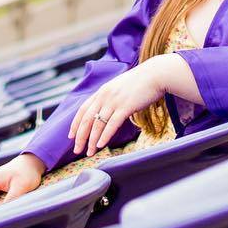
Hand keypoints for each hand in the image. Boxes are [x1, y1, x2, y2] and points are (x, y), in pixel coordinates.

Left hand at [69, 55, 189, 156]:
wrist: (155, 74)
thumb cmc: (140, 82)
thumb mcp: (120, 87)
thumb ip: (111, 97)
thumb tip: (107, 112)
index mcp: (102, 90)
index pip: (83, 109)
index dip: (75, 123)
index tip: (71, 136)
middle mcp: (105, 95)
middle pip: (87, 119)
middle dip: (80, 136)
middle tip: (77, 150)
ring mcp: (114, 101)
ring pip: (97, 124)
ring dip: (92, 140)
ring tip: (89, 152)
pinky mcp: (125, 106)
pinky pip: (112, 124)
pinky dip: (105, 136)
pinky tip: (101, 145)